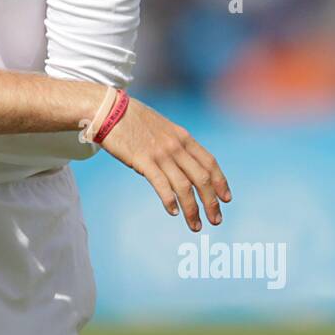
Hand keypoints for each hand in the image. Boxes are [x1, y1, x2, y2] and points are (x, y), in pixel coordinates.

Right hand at [99, 97, 231, 230]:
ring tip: (196, 225)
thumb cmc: (133, 119)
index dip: (221, 182)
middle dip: (211, 202)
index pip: (209, 162)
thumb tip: (182, 162)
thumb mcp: (162, 127)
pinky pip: (161, 184)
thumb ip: (175, 143)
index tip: (226, 199)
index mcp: (183, 137)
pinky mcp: (142, 160)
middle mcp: (176, 146)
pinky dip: (169, 200)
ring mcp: (160, 153)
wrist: (108, 109)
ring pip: (184, 186)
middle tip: (216, 220)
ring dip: (192, 209)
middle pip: (202, 178)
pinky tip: (173, 212)